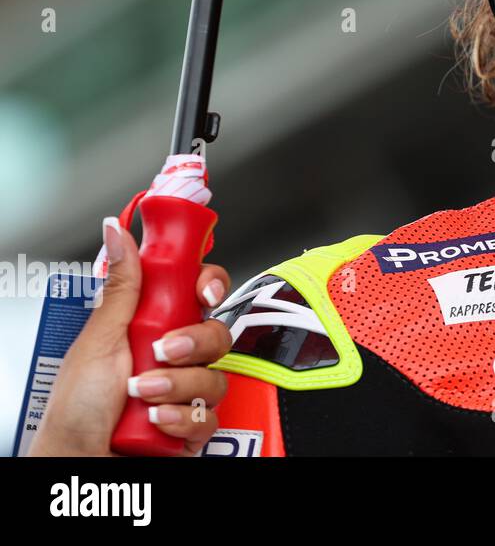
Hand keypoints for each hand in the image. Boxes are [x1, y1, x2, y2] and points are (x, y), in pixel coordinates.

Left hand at [27, 215, 233, 456]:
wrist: (77, 462)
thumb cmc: (76, 408)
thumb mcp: (97, 339)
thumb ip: (121, 287)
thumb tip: (117, 233)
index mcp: (152, 325)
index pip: (199, 291)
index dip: (210, 283)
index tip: (204, 290)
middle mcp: (174, 355)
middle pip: (218, 330)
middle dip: (195, 342)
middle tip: (163, 352)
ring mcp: (186, 390)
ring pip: (217, 375)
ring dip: (178, 386)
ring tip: (144, 396)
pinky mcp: (195, 424)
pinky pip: (213, 414)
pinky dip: (182, 419)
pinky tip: (157, 422)